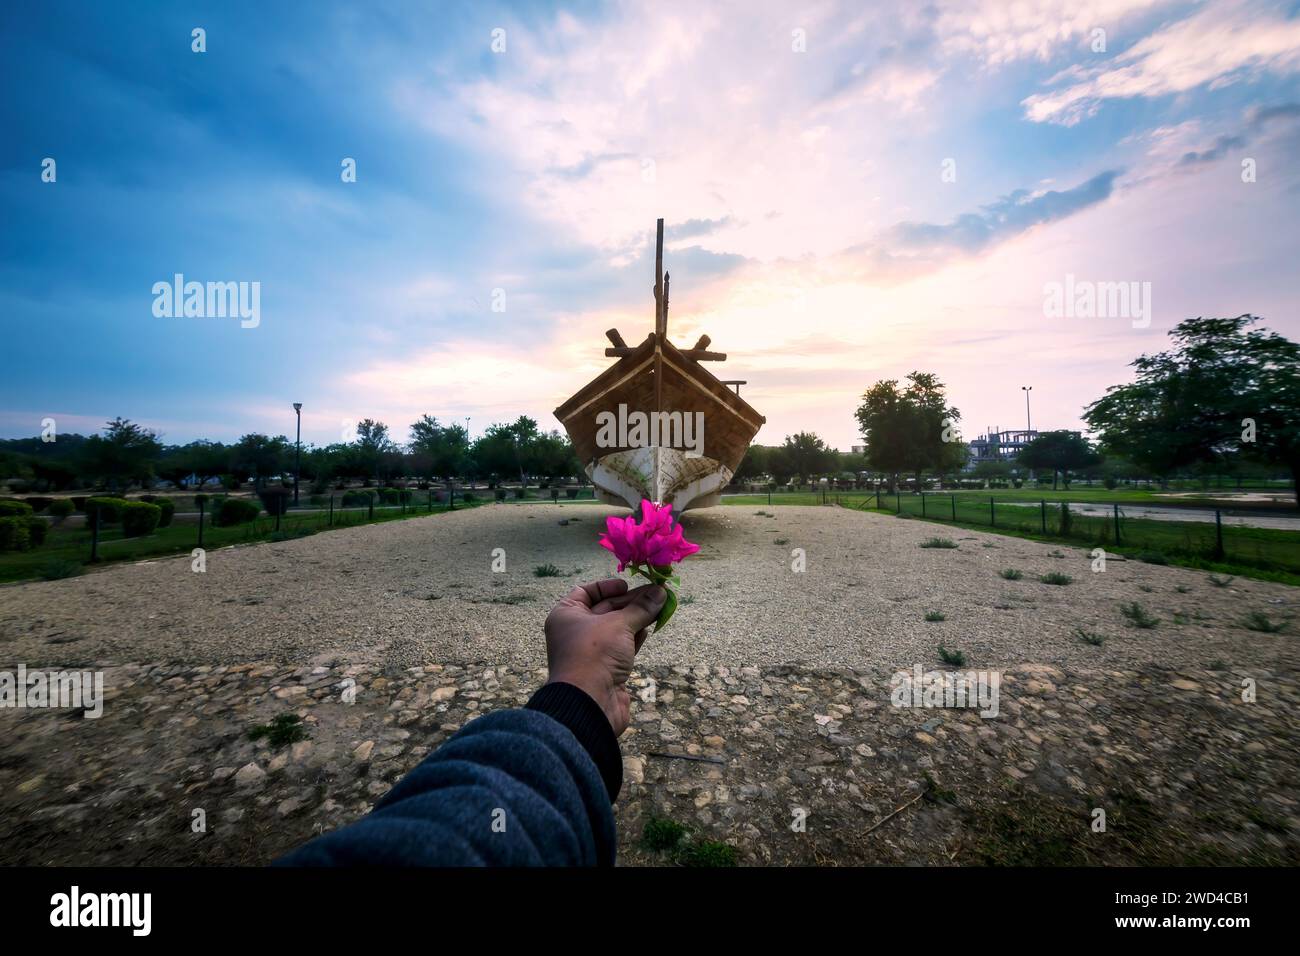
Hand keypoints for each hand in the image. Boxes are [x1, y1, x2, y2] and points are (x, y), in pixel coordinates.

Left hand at [543, 578, 666, 734]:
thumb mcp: (619, 624)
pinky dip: (635, 637)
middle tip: (657, 594)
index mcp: (566, 615)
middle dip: (631, 602)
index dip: (607, 587)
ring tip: (659, 608)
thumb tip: (661, 591)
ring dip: (636, 618)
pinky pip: (622, 647)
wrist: (590, 703)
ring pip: (616, 629)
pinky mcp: (605, 669)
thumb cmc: (595, 654)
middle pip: (605, 609)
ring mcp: (590, 652)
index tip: (628, 585)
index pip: (585, 591)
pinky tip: (650, 629)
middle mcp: (575, 631)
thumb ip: (641, 608)